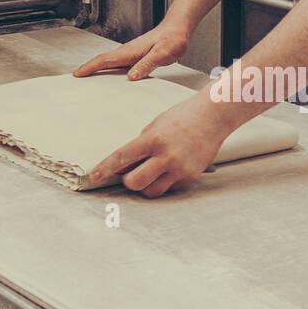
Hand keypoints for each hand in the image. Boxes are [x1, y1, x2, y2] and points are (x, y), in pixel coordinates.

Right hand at [73, 20, 191, 79]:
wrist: (178, 30)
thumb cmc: (172, 40)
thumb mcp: (162, 54)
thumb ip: (146, 65)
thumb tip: (131, 77)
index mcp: (130, 52)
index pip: (104, 60)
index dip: (90, 67)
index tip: (77, 74)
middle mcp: (127, 52)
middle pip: (101, 61)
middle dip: (87, 68)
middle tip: (75, 79)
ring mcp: (130, 53)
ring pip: (108, 62)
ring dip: (96, 69)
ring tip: (86, 79)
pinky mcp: (136, 56)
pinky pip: (117, 64)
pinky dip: (108, 69)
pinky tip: (109, 77)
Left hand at [88, 94, 232, 197]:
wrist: (213, 116)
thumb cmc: (182, 118)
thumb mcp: (156, 125)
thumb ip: (142, 144)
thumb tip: (126, 165)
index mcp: (153, 139)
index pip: (122, 157)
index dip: (105, 169)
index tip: (93, 177)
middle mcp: (166, 156)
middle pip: (135, 183)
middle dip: (128, 182)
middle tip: (130, 174)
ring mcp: (180, 168)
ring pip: (152, 191)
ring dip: (146, 186)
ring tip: (150, 173)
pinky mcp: (190, 177)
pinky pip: (169, 189)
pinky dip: (164, 183)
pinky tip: (170, 169)